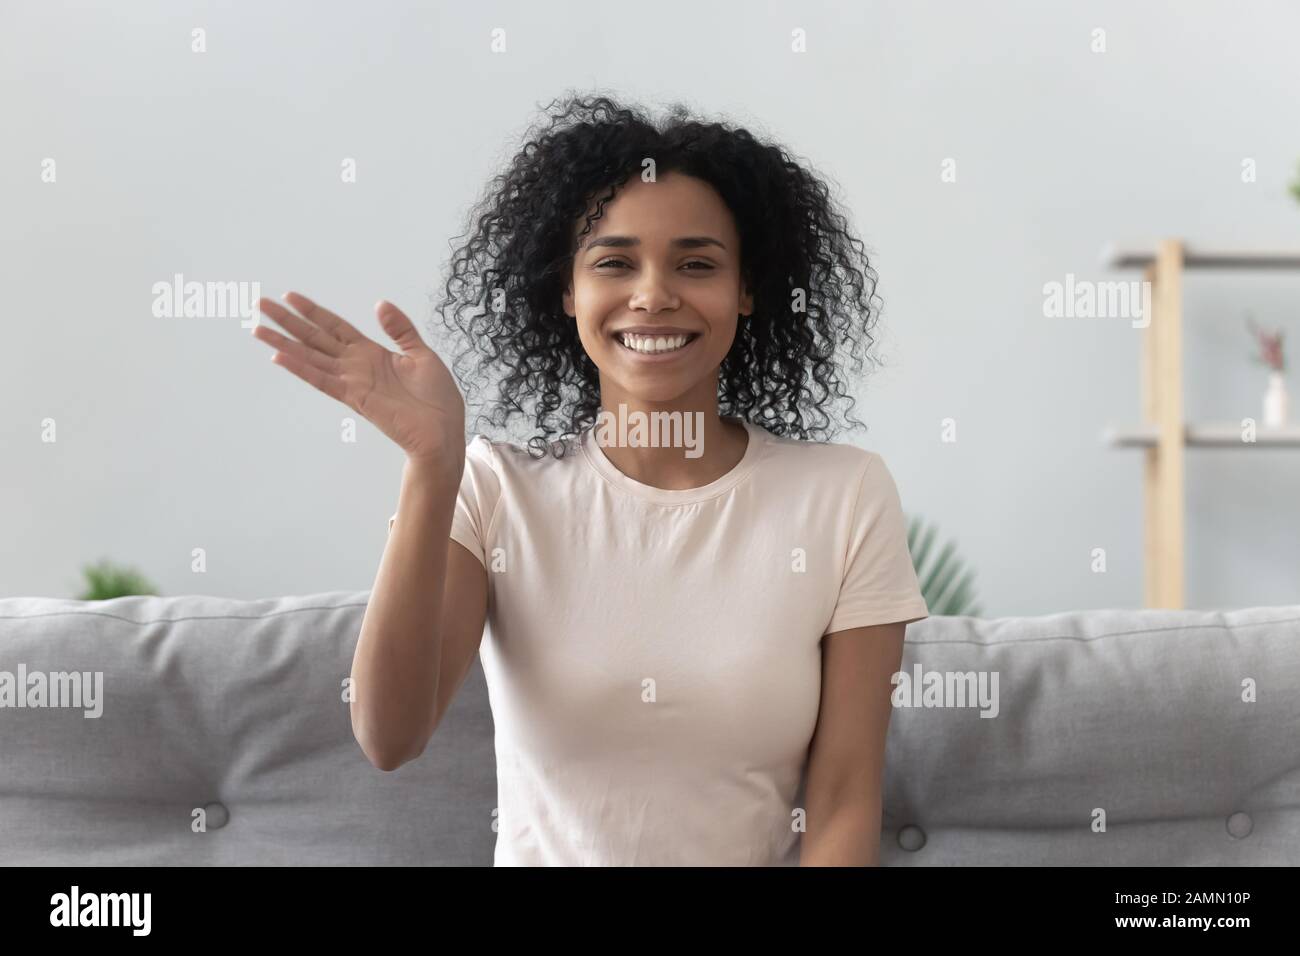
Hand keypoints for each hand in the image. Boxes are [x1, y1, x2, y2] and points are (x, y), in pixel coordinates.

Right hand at [252, 292, 465, 466]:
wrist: (443, 431)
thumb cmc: (437, 399)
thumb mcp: (422, 354)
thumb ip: (400, 329)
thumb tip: (380, 303)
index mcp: (373, 353)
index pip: (335, 327)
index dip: (313, 312)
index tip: (290, 297)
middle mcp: (357, 366)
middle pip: (316, 338)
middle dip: (289, 321)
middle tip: (262, 304)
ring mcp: (353, 381)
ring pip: (311, 357)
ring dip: (284, 343)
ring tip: (259, 329)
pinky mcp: (355, 397)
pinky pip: (323, 380)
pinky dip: (301, 369)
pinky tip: (281, 357)